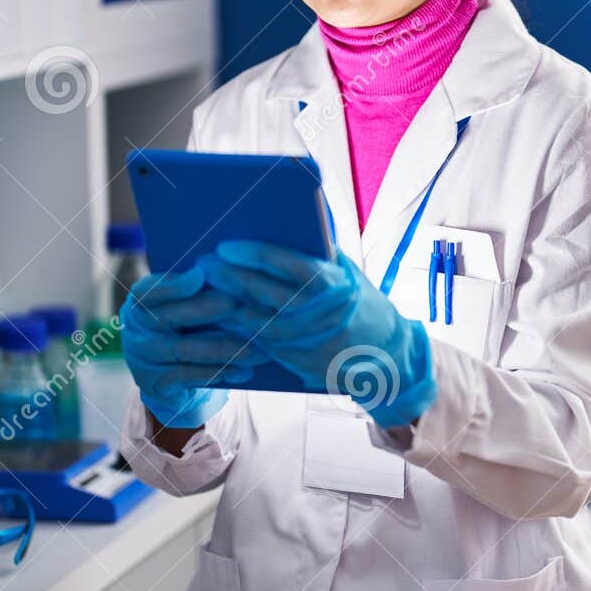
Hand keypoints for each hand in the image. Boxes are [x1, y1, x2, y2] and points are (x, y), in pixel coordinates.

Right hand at [119, 267, 265, 427]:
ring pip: (183, 349)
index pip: (150, 290)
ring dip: (222, 347)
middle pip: (167, 317)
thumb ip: (201, 292)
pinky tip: (243, 370)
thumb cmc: (191, 330)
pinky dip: (218, 372)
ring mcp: (141, 358)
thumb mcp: (190, 307)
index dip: (173, 284)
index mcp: (141, 302)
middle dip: (206, 309)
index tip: (200, 275)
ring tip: (255, 346)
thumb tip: (230, 270)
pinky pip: (188, 375)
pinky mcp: (155, 384)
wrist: (178, 378)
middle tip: (238, 303)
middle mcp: (134, 328)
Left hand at [198, 241, 435, 428]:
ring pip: (257, 322)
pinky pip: (260, 344)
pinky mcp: (297, 361)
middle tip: (205, 264)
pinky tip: (218, 315)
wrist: (386, 357)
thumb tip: (284, 228)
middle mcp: (321, 314)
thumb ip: (321, 256)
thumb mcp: (350, 276)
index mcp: (336, 286)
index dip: (255, 254)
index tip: (227, 246)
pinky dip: (236, 329)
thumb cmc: (364, 306)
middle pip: (266, 293)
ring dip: (226, 304)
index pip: (290, 265)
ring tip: (205, 287)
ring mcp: (308, 341)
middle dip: (231, 277)